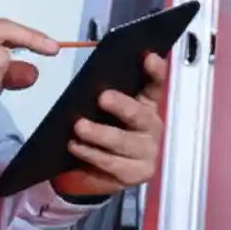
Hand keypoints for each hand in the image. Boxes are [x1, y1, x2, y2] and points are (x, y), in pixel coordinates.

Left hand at [52, 52, 167, 197]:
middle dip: (122, 105)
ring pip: (123, 142)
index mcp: (147, 103)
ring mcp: (146, 151)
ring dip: (99, 134)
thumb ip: (107, 91)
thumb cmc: (107, 126)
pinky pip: (111, 163)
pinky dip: (91, 154)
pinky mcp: (135, 173)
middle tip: (103, 97)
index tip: (148, 56)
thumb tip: (91, 78)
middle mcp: (152, 125)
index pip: (155, 84)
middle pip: (140, 115)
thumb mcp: (108, 107)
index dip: (155, 71)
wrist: (104, 166)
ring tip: (79, 126)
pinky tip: (75, 146)